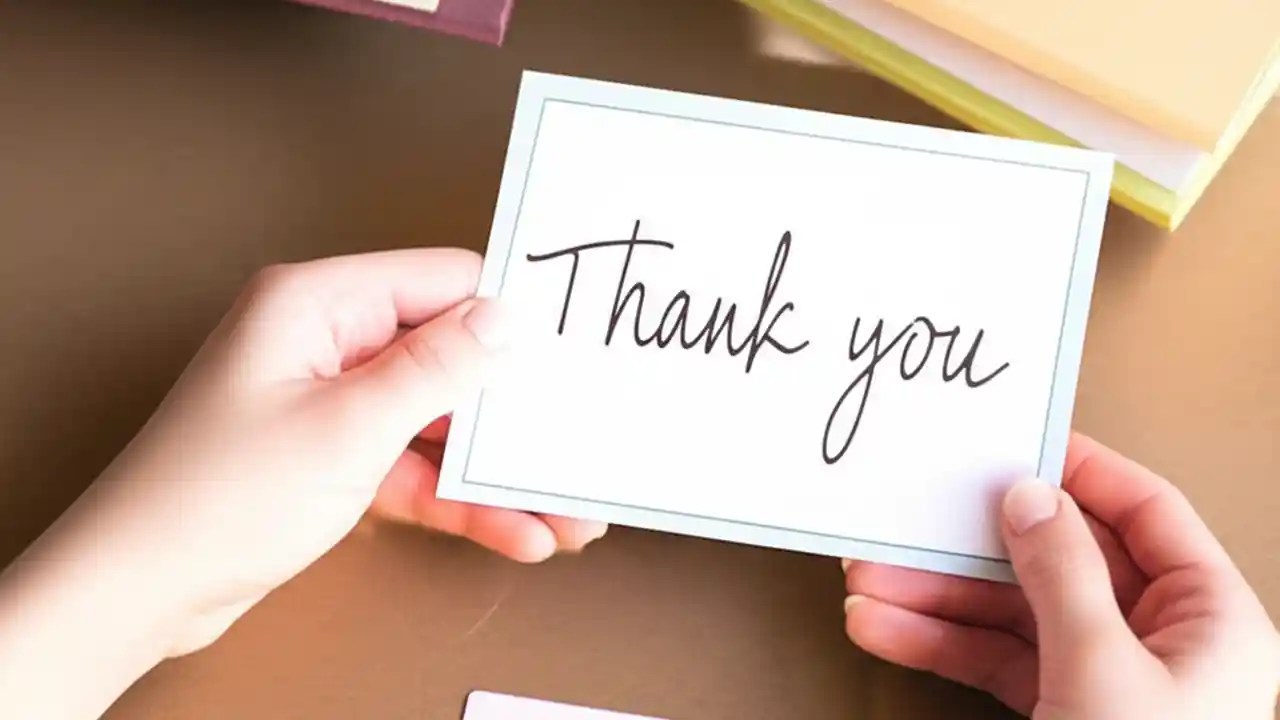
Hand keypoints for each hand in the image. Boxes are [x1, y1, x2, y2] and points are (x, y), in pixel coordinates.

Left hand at [38, 248, 605, 652]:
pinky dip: (456, 499)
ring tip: (559, 508)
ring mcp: (330, 402)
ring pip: (436, 422)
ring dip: (493, 469)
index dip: (505, 316)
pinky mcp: (333, 456)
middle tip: (569, 442)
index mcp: (315, 303)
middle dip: (509, 412)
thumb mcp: (347, 427)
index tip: (566, 353)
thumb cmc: (213, 499)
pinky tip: (511, 530)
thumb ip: (436, 368)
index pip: (440, 282)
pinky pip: (412, 467)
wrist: (142, 591)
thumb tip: (504, 318)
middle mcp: (325, 341)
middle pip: (446, 357)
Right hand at [841, 432, 1279, 718]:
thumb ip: (1062, 576)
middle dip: (971, 550)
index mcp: (1208, 617)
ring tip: (870, 583)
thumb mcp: (1105, 671)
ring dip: (936, 600)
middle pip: (1056, 563)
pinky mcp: (1064, 711)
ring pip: (1012, 614)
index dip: (1080, 473)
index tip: (1015, 446)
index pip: (1145, 512)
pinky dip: (940, 646)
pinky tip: (887, 629)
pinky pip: (996, 661)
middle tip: (912, 523)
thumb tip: (1030, 497)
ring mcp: (1107, 677)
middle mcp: (1161, 639)